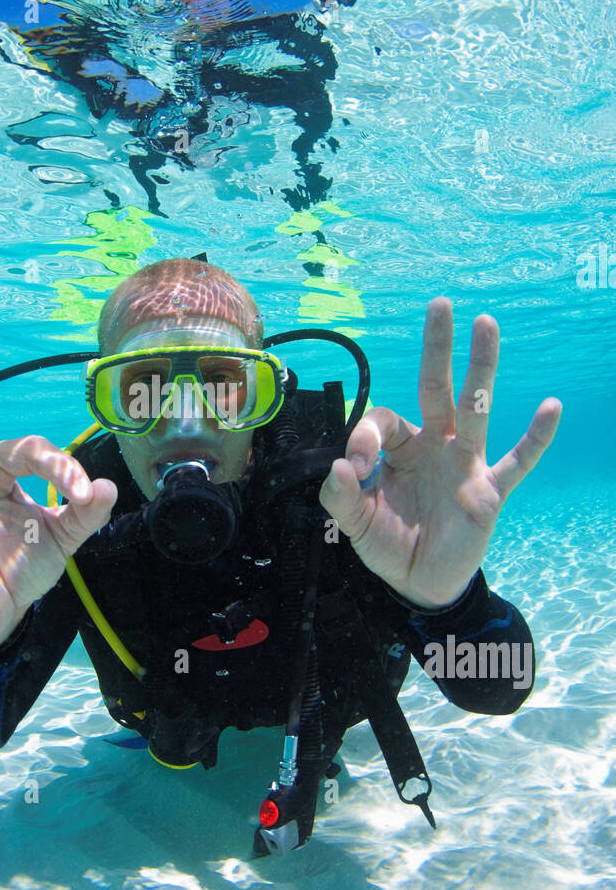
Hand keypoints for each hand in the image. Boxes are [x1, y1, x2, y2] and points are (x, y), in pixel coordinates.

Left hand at [318, 298, 560, 608]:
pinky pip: (516, 461)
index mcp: (401, 447)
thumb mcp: (354, 522)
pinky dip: (535, 437)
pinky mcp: (488, 492)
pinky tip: (550, 408)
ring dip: (481, 367)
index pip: (384, 419)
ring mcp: (465, 465)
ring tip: (486, 324)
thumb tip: (339, 467)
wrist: (419, 584)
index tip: (353, 468)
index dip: (364, 436)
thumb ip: (340, 496)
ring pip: (475, 408)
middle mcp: (435, 445)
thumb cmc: (389, 544)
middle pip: (436, 387)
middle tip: (440, 304)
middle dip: (438, 347)